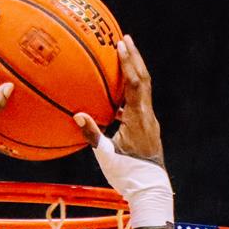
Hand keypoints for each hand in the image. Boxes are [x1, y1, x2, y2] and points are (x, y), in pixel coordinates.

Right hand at [74, 37, 161, 165]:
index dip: (128, 62)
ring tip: (123, 56)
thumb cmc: (128, 175)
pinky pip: (139, 101)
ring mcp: (149, 122)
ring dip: (134, 71)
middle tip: (125, 39)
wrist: (150, 189)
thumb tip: (78, 115)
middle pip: (143, 80)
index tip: (121, 44)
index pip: (135, 84)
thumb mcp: (107, 156)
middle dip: (135, 58)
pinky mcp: (147, 128)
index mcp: (138, 119)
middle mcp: (147, 116)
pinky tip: (118, 90)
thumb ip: (93, 135)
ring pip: (143, 89)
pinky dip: (131, 89)